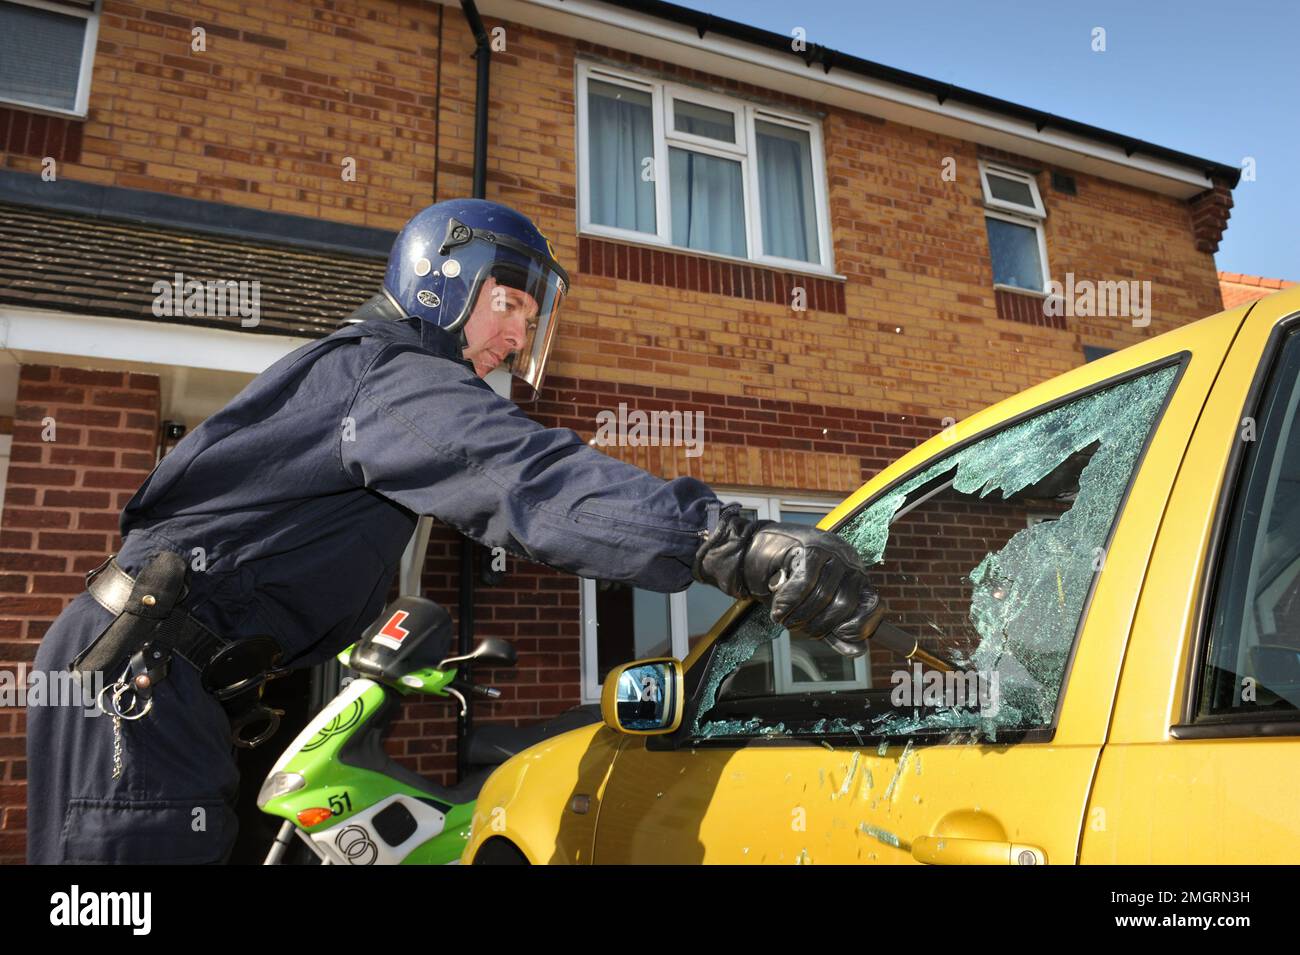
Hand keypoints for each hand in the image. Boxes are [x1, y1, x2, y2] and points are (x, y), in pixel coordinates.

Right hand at [693, 504, 883, 654]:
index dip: (857, 627)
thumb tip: (858, 651)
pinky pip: (804, 587)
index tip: (837, 634)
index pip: (874, 605)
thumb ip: (833, 628)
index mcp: (853, 574)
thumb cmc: (777, 580)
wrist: (744, 554)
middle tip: (795, 624)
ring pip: (823, 598)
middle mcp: (847, 559)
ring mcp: (831, 550)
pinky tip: (776, 606)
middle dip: (817, 625)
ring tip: (782, 614)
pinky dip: (787, 603)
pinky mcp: (810, 547)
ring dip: (797, 615)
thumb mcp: (811, 608)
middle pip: (845, 607)